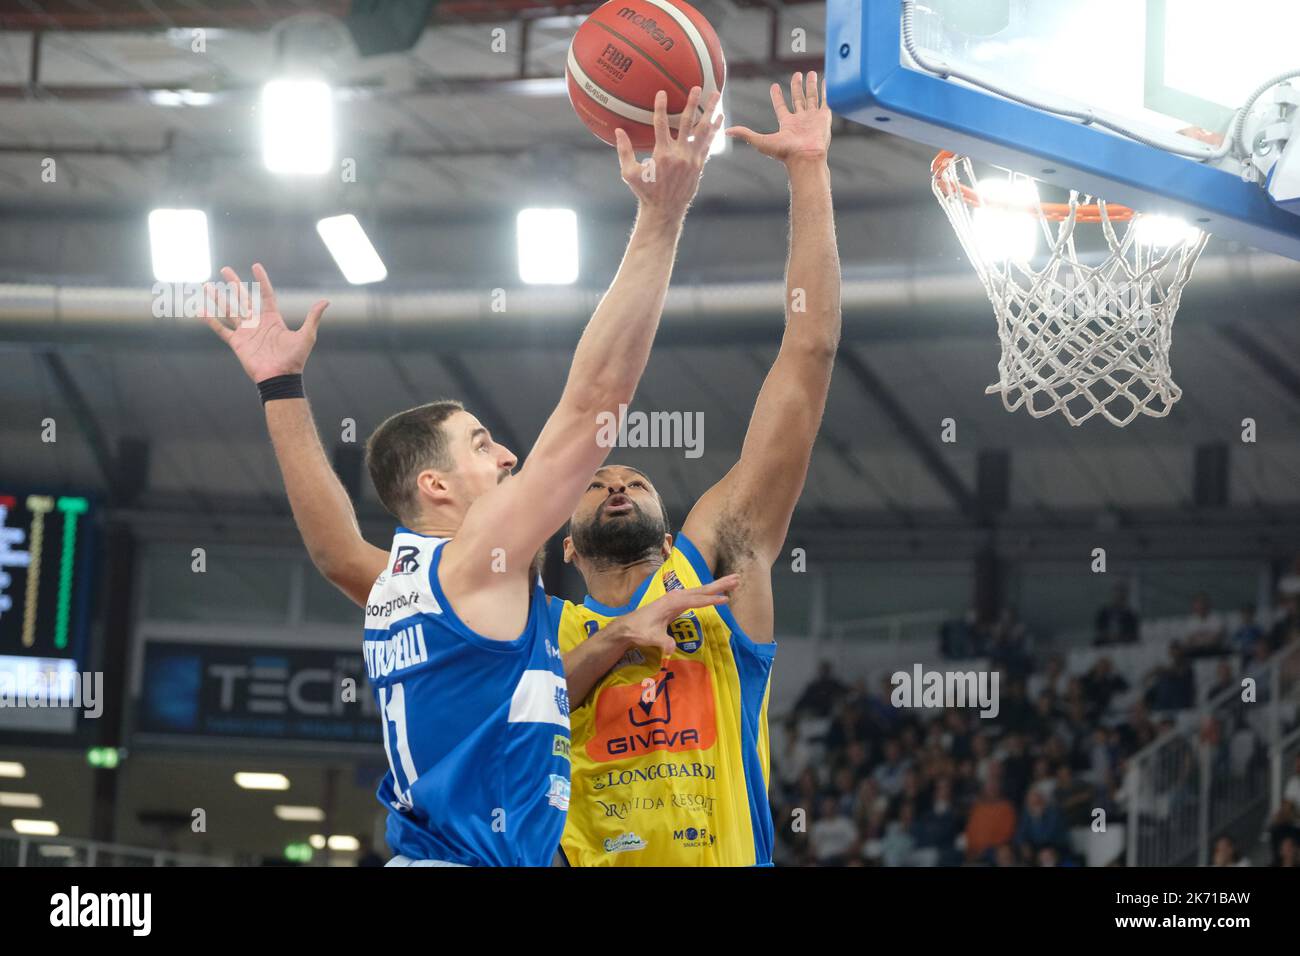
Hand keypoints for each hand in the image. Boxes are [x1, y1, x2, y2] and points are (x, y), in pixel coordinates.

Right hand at [202, 263, 328, 382]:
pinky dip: (210, 320)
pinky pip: (221, 329)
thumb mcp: (306, 336)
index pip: (265, 294)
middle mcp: (257, 323)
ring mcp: (246, 332)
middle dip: (234, 284)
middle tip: (225, 269)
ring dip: (218, 298)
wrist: (280, 378)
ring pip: (229, 310)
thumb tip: (326, 301)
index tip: (255, 266)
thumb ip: (312, 317)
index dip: (261, 280)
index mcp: (272, 319)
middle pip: (243, 298)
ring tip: (207, 285)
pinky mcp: (237, 343)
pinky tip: (200, 310)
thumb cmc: (295, 359)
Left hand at [601, 574, 738, 659]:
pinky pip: (697, 596)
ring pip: (701, 591)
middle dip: (719, 584)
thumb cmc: (639, 631)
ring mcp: (676, 599)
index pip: (696, 600)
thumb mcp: (650, 637)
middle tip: (737, 578)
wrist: (628, 626)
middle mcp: (676, 597)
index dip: (711, 600)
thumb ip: (662, 641)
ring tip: (733, 581)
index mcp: (672, 603)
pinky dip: (709, 593)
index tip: (726, 599)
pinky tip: (716, 592)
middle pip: (702, 589)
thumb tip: (671, 649)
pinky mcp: (677, 603)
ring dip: (717, 586)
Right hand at [616, 87, 722, 222]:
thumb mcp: (630, 173)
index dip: (661, 107)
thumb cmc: (645, 192)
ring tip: (716, 96)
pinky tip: (719, 118)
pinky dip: (714, 130)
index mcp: (661, 154)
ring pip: (703, 131)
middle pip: (688, 123)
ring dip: (710, 112)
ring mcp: (692, 160)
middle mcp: (679, 155)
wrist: (665, 211)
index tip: (662, 92)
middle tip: (698, 87)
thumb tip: (618, 130)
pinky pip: (708, 143)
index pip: (661, 125)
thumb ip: (624, 151)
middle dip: (693, 104)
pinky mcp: (699, 165)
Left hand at [727, 71, 831, 163]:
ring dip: (810, 85)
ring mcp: (813, 118)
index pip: (781, 106)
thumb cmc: (785, 153)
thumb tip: (727, 131)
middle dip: (796, 87)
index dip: (777, 96)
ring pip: (811, 97)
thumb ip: (746, 134)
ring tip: (809, 73)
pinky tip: (826, 80)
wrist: (805, 157)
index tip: (774, 86)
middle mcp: (800, 120)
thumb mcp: (761, 141)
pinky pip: (826, 100)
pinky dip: (826, 90)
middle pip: (798, 99)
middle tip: (797, 74)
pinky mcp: (824, 117)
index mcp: (787, 124)